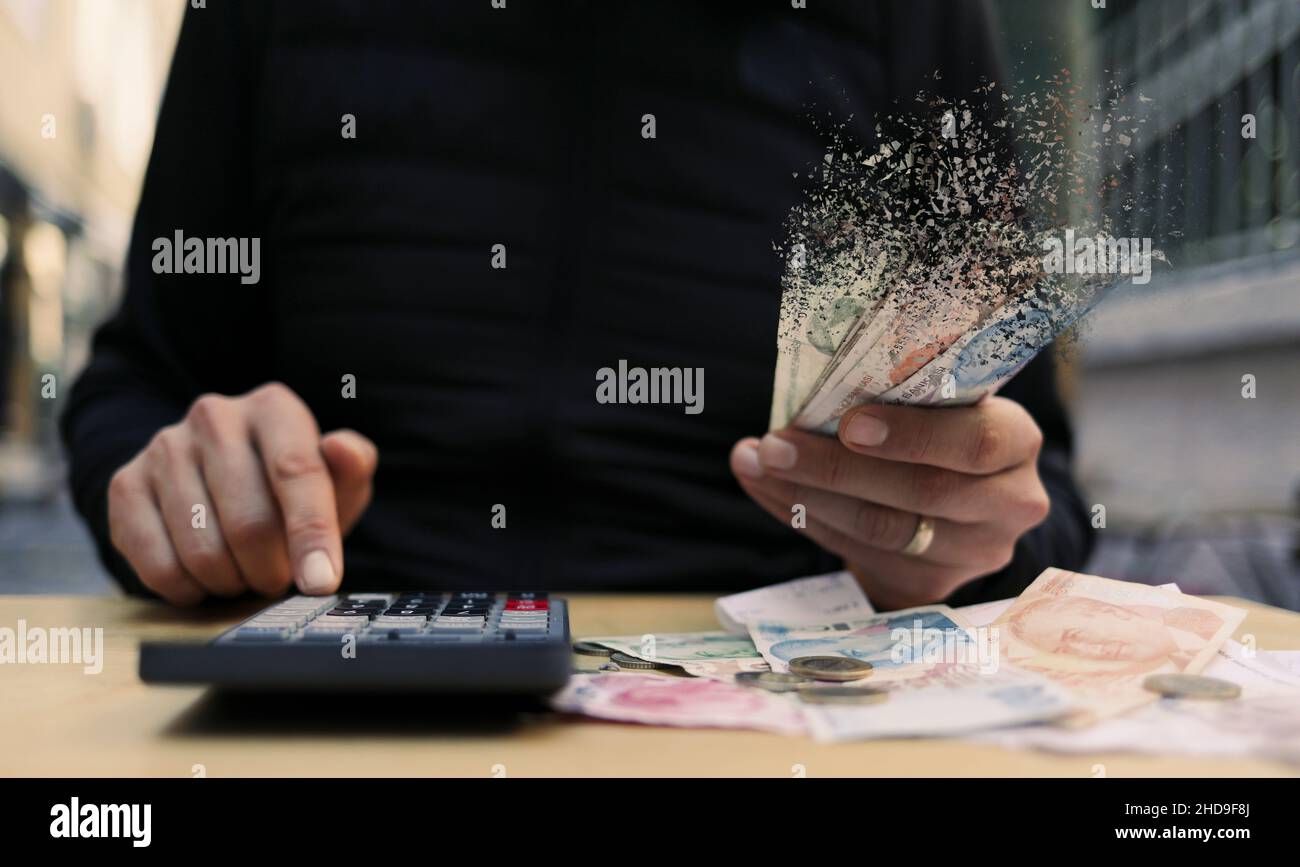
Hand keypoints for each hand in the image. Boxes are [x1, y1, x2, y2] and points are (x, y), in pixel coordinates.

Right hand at [108, 382, 376, 604]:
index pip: (296, 472)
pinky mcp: (125, 485)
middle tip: (279, 578)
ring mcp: (164, 448)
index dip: (311, 534)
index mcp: (273, 408)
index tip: (322, 581)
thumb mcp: (335, 479)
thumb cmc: (289, 487)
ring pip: (203, 550)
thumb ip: (352, 468)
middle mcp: (214, 417)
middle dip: (272, 569)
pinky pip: (158, 565)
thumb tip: (343, 449)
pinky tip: (205, 578)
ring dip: (233, 581)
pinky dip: (190, 589)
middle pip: (249, 521)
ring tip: (245, 572)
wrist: (216, 481)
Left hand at [730, 397, 1049, 608]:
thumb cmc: (934, 434)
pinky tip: (769, 490)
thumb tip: (808, 396)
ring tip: (757, 464)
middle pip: (922, 492)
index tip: (849, 423)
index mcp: (1016, 441)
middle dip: (836, 468)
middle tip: (774, 446)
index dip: (911, 435)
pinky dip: (806, 518)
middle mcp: (1011, 503)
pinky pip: (859, 552)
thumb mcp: (937, 408)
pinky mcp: (933, 584)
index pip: (974, 442)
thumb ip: (897, 400)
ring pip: (883, 528)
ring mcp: (976, 552)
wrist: (949, 505)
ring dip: (807, 495)